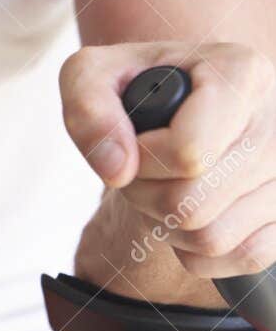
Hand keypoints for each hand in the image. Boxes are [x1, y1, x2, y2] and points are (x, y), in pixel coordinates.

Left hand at [60, 40, 275, 288]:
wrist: (186, 103)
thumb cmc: (140, 87)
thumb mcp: (94, 74)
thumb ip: (87, 108)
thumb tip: (116, 170)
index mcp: (240, 73)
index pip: (189, 152)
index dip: (142, 159)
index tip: (132, 140)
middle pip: (193, 203)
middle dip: (144, 195)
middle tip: (137, 169)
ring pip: (213, 237)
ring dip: (166, 224)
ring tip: (162, 185)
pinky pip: (243, 257)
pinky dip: (199, 249)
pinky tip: (190, 211)